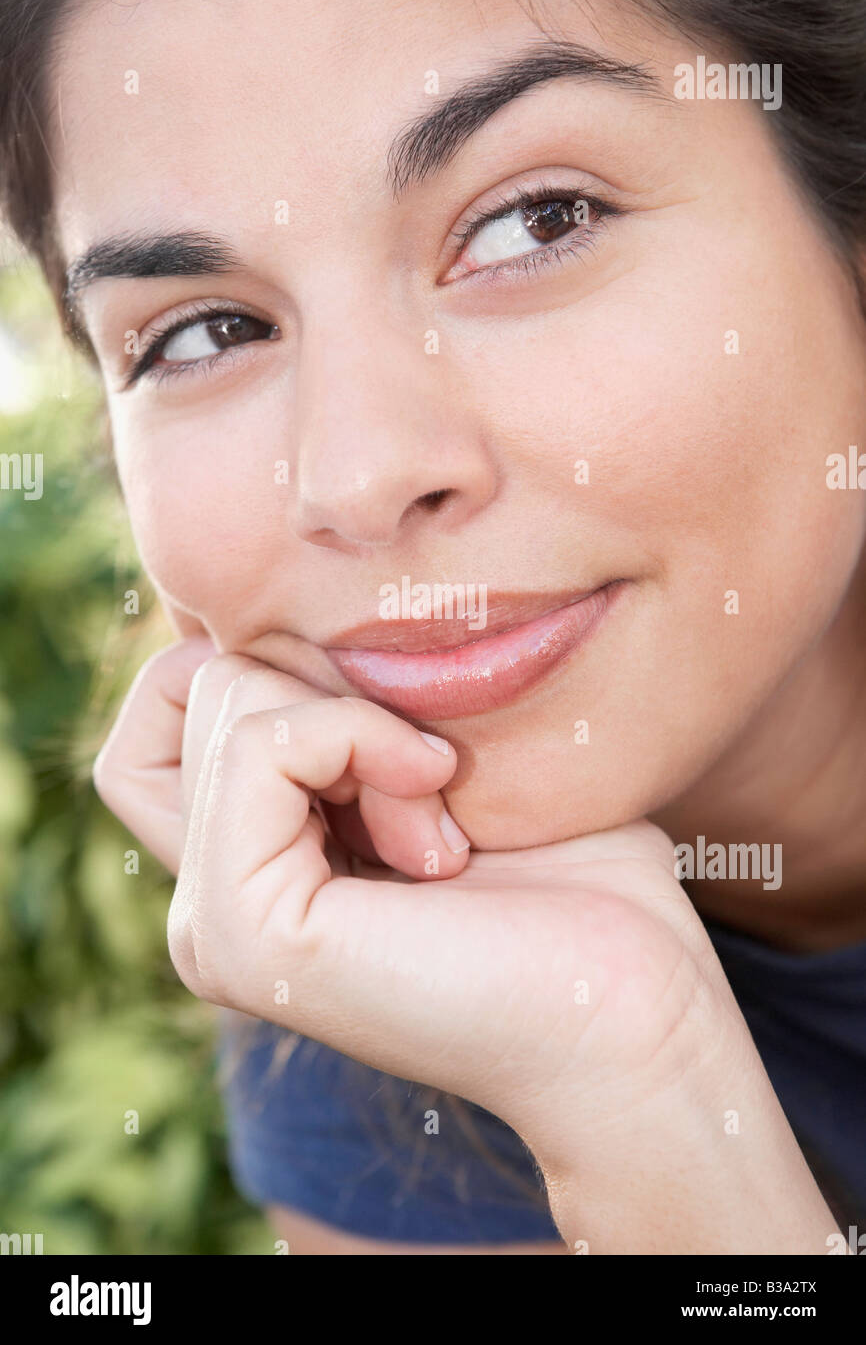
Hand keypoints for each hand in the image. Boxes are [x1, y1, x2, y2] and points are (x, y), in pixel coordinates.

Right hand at [95, 642, 840, 1251]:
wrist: (635, 1012)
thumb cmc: (578, 885)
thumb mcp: (443, 755)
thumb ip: (350, 699)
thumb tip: (283, 609)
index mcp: (248, 870)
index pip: (171, 703)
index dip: (267, 662)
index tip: (386, 710)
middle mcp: (211, 905)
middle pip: (195, 684)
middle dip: (327, 684)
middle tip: (432, 773)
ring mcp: (216, 924)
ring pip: (222, 695)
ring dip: (358, 718)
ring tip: (442, 815)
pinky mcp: (243, 928)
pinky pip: (260, 744)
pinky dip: (358, 736)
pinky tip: (436, 808)